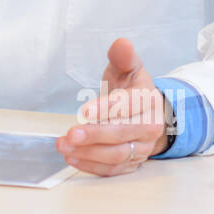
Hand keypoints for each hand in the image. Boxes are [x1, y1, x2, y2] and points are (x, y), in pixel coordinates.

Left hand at [57, 38, 169, 176]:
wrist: (147, 113)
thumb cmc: (132, 89)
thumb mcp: (128, 68)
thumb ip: (123, 57)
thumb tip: (122, 43)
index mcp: (148, 99)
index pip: (128, 105)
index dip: (107, 109)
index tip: (84, 111)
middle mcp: (150, 126)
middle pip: (121, 133)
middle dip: (94, 135)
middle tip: (69, 135)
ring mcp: (142, 147)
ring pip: (116, 155)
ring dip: (88, 153)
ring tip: (64, 146)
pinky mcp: (132, 162)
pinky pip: (113, 170)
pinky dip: (92, 167)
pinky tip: (72, 158)